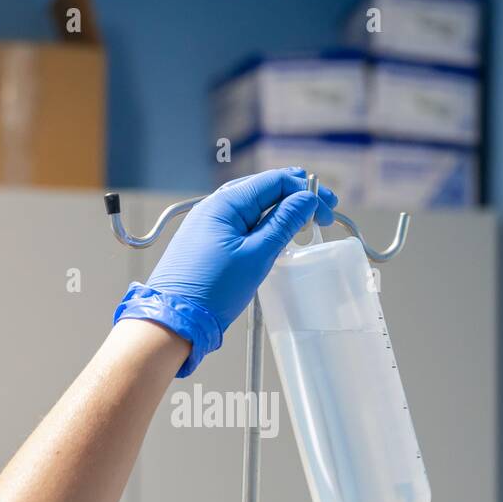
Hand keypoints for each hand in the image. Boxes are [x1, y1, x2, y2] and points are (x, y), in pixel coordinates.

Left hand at [114, 168, 336, 375]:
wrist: (174, 320)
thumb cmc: (210, 290)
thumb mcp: (256, 255)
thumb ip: (284, 223)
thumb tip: (306, 200)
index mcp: (225, 202)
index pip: (275, 180)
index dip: (307, 190)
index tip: (328, 209)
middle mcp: (216, 207)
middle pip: (265, 189)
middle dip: (297, 197)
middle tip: (324, 214)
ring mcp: (211, 224)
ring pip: (255, 208)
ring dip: (283, 212)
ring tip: (305, 225)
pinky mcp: (210, 243)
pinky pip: (243, 225)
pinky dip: (266, 226)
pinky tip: (279, 237)